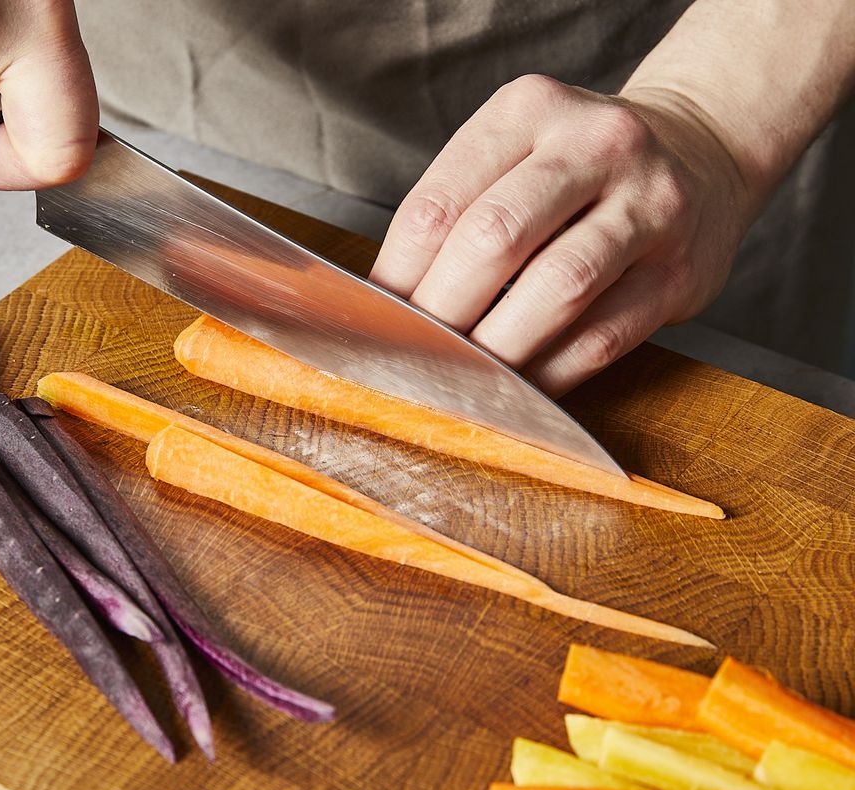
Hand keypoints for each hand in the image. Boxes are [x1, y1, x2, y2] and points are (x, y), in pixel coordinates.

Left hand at [369, 75, 754, 395]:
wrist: (699, 153)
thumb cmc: (576, 170)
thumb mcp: (514, 154)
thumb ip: (457, 214)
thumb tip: (390, 307)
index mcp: (528, 111)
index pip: (439, 204)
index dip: (396, 276)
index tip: (376, 321)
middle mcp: (596, 145)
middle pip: (494, 239)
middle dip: (441, 314)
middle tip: (413, 357)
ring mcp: (650, 206)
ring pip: (557, 288)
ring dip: (497, 349)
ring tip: (460, 381)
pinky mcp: (681, 271)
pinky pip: (603, 336)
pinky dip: (551, 374)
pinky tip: (518, 392)